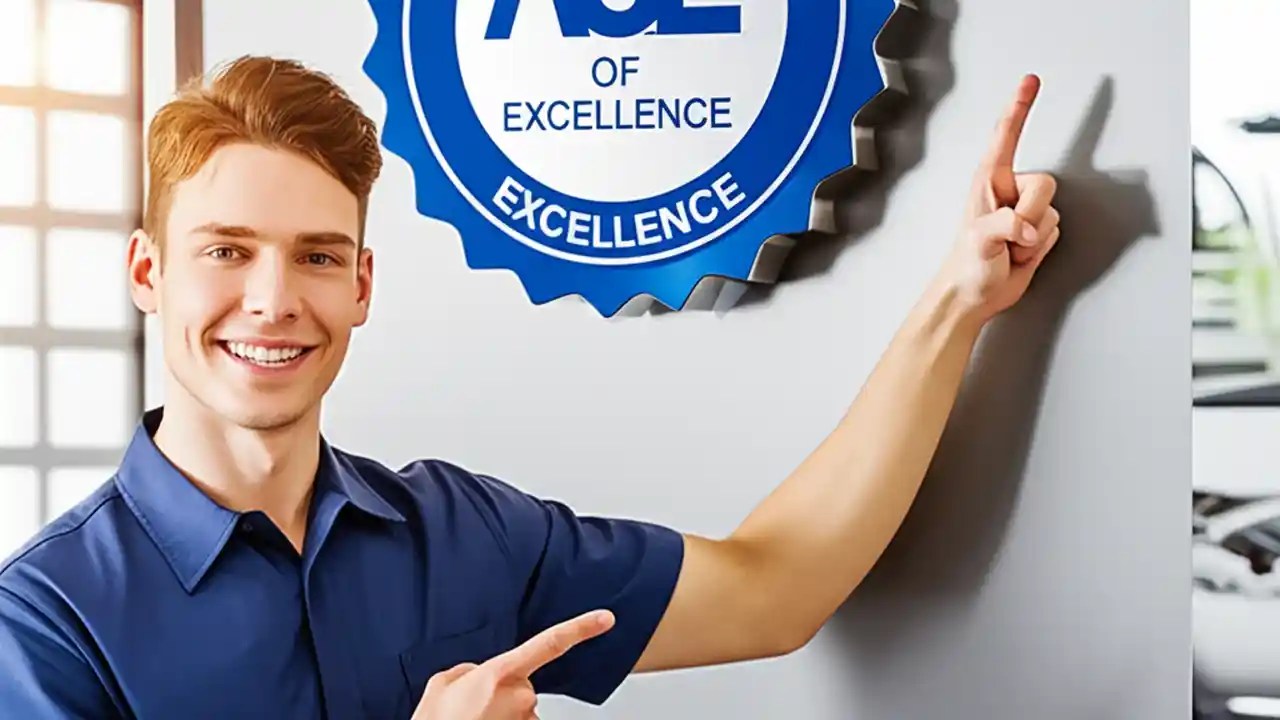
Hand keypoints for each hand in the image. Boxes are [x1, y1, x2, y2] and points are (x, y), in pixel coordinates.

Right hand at [412, 609, 614, 719]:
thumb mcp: (444, 683)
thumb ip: (469, 670)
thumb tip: (478, 674)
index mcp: (502, 673)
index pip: (551, 643)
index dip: (581, 629)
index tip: (605, 618)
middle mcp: (521, 696)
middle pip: (522, 685)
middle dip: (501, 692)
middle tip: (473, 706)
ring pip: (518, 710)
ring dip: (499, 713)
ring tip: (473, 719)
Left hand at [940, 74, 1060, 323]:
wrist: (973, 296)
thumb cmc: (967, 267)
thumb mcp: (980, 242)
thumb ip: (1006, 226)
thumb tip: (1029, 228)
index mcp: (989, 181)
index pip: (1007, 135)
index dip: (1021, 107)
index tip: (1031, 80)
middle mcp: (1009, 190)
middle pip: (1046, 185)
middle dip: (1032, 216)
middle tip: (1009, 239)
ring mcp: (1024, 210)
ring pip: (1052, 211)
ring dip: (1034, 238)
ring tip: (1010, 250)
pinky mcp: (1037, 229)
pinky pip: (1056, 230)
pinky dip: (1040, 248)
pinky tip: (1020, 255)